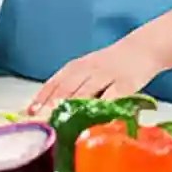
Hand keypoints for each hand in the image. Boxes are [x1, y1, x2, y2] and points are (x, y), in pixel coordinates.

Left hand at [26, 41, 161, 115]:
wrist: (142, 48)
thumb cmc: (112, 64)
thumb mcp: (88, 70)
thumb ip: (71, 88)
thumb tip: (49, 111)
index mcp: (76, 67)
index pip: (53, 83)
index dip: (40, 99)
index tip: (28, 114)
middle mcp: (88, 70)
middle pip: (65, 89)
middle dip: (51, 107)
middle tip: (39, 122)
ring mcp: (106, 76)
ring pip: (84, 93)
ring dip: (70, 109)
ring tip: (59, 123)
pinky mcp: (125, 84)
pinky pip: (111, 98)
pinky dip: (101, 109)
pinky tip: (93, 121)